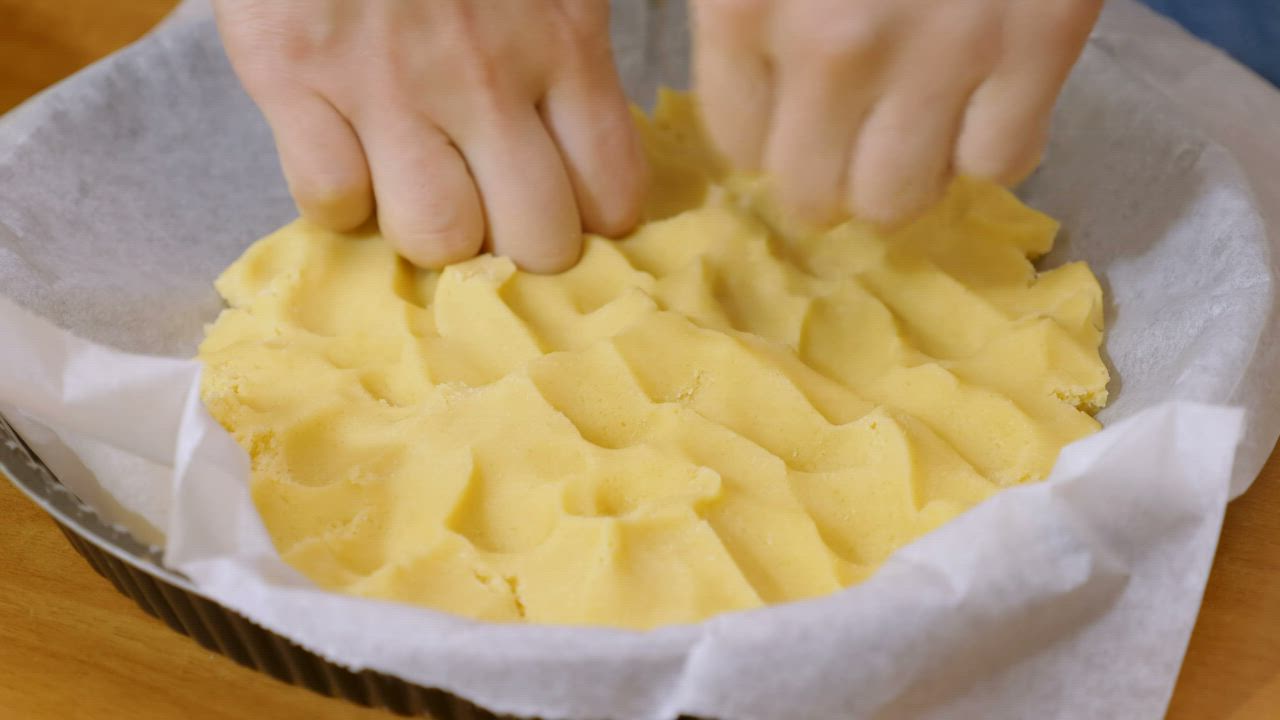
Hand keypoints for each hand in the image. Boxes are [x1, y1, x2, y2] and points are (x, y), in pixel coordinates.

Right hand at [213, 0, 647, 272]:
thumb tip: (592, 133)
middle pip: (535, 239)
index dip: (591, 220)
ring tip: (420, 189)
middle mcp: (485, 77)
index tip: (567, 207)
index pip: (612, 196)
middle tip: (494, 214)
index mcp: (564, 42)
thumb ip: (578, 42)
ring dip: (432, 231)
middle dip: (520, 245)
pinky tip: (348, 159)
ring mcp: (388, 82)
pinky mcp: (294, 74)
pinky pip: (330, 200)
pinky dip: (340, 200)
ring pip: (436, 236)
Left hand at [691, 0, 1101, 225]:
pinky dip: (989, 145)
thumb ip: (727, 4)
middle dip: (831, 168)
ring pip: (899, 200)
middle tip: (857, 123)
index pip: (740, 144)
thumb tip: (737, 85)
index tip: (795, 104)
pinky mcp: (1042, 38)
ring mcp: (943, 48)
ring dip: (904, 174)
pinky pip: (1000, 163)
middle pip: (813, 193)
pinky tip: (981, 98)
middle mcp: (835, 43)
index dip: (771, 129)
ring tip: (914, 119)